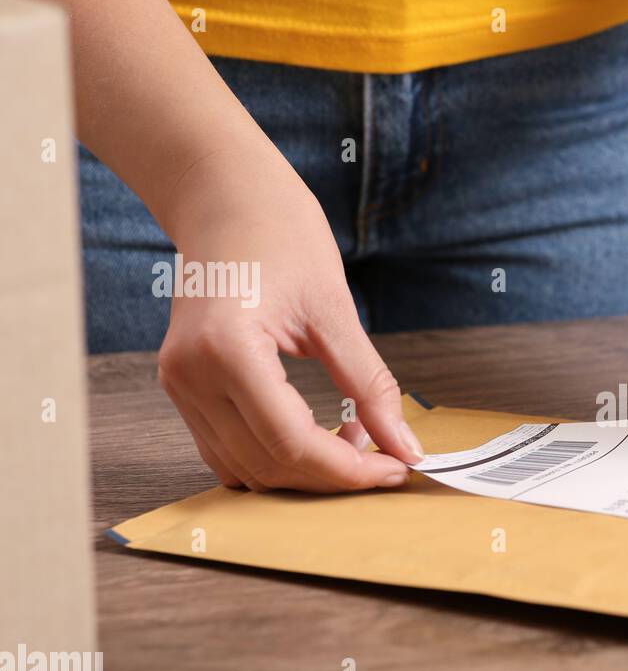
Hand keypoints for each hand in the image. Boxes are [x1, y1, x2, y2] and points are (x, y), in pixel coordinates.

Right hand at [156, 147, 423, 491]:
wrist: (224, 195)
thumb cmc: (278, 232)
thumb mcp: (337, 310)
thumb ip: (371, 385)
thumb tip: (405, 445)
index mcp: (226, 350)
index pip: (292, 443)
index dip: (349, 470)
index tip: (396, 469)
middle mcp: (190, 375)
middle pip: (269, 464)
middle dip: (333, 475)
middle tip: (387, 456)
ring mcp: (179, 384)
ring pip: (246, 468)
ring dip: (305, 470)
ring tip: (355, 435)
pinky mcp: (182, 387)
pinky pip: (228, 449)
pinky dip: (275, 456)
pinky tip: (318, 431)